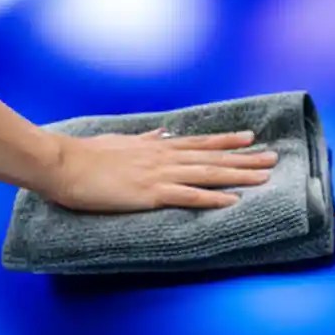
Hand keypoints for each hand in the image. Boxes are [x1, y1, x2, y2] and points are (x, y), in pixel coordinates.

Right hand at [37, 129, 276, 211]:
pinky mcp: (150, 193)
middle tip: (272, 159)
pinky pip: (188, 196)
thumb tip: (162, 133)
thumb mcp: (120, 141)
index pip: (200, 143)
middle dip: (244, 159)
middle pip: (212, 157)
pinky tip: (232, 201)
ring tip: (264, 177)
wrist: (62, 163)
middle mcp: (164, 157)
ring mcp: (159, 174)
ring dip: (238, 175)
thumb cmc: (86, 155)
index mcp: (156, 147)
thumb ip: (144, 140)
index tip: (250, 139)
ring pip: (208, 174)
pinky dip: (212, 198)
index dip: (227, 142)